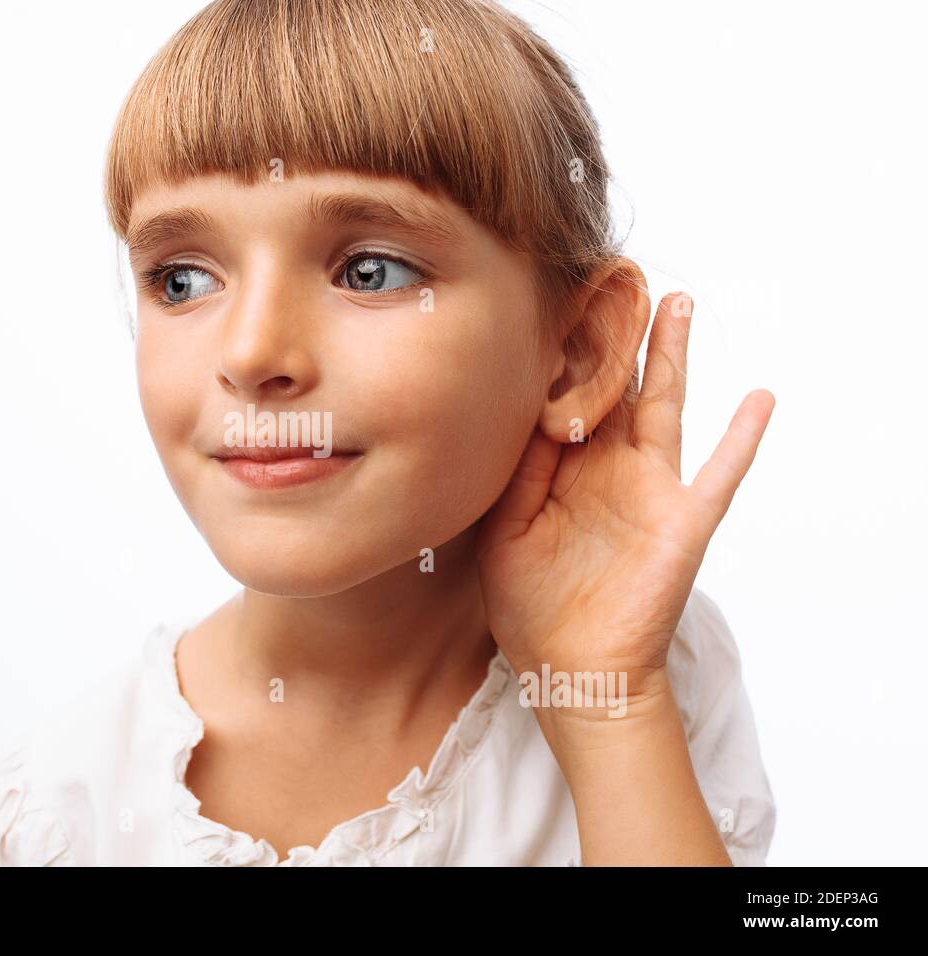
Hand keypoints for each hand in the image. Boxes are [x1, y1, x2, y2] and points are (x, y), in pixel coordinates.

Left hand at [475, 292, 773, 712]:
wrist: (571, 670)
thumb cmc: (532, 606)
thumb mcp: (505, 532)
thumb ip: (517, 473)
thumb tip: (526, 412)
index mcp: (563, 471)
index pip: (565, 400)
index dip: (561, 355)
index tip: (552, 300)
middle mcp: (608, 470)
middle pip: (617, 388)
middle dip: (617, 335)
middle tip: (617, 274)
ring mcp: (650, 491)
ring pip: (664, 408)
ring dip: (672, 357)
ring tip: (676, 303)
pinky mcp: (682, 521)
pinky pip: (720, 474)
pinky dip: (741, 439)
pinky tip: (759, 398)